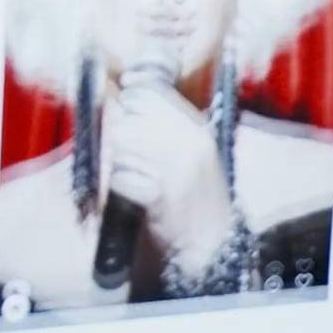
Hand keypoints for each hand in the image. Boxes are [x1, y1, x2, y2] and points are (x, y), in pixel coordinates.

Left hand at [105, 75, 234, 265]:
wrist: (213, 237)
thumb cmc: (198, 192)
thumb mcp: (194, 151)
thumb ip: (166, 126)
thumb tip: (125, 99)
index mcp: (198, 130)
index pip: (153, 95)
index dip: (131, 97)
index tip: (124, 100)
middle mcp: (190, 144)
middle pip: (131, 121)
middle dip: (121, 134)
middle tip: (127, 149)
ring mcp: (176, 170)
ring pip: (122, 149)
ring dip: (120, 162)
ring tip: (133, 173)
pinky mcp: (160, 195)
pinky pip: (121, 178)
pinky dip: (121, 185)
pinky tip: (133, 190)